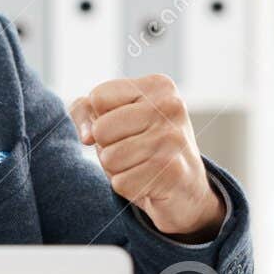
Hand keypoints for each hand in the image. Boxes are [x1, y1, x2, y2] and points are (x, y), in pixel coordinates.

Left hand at [67, 75, 224, 239]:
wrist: (187, 187)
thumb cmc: (144, 146)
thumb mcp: (116, 118)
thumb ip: (86, 111)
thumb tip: (86, 136)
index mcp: (158, 86)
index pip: (98, 97)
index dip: (100, 118)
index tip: (125, 126)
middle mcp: (170, 107)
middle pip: (100, 129)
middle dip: (107, 146)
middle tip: (133, 150)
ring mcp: (173, 139)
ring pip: (109, 158)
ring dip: (117, 168)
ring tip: (141, 165)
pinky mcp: (171, 172)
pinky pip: (120, 182)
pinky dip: (128, 187)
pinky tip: (149, 182)